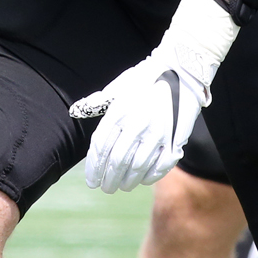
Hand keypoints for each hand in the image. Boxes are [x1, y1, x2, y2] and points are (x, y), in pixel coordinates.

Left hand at [70, 0, 236, 193]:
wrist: (182, 70)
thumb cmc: (147, 78)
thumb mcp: (119, 86)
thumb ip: (98, 102)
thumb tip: (75, 111)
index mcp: (120, 111)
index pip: (101, 147)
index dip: (94, 167)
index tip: (92, 180)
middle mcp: (136, 124)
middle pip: (117, 162)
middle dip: (108, 179)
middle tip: (105, 187)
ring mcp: (157, 133)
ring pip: (137, 168)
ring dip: (127, 181)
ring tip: (122, 186)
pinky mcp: (175, 139)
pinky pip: (160, 166)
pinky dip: (150, 177)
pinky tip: (143, 180)